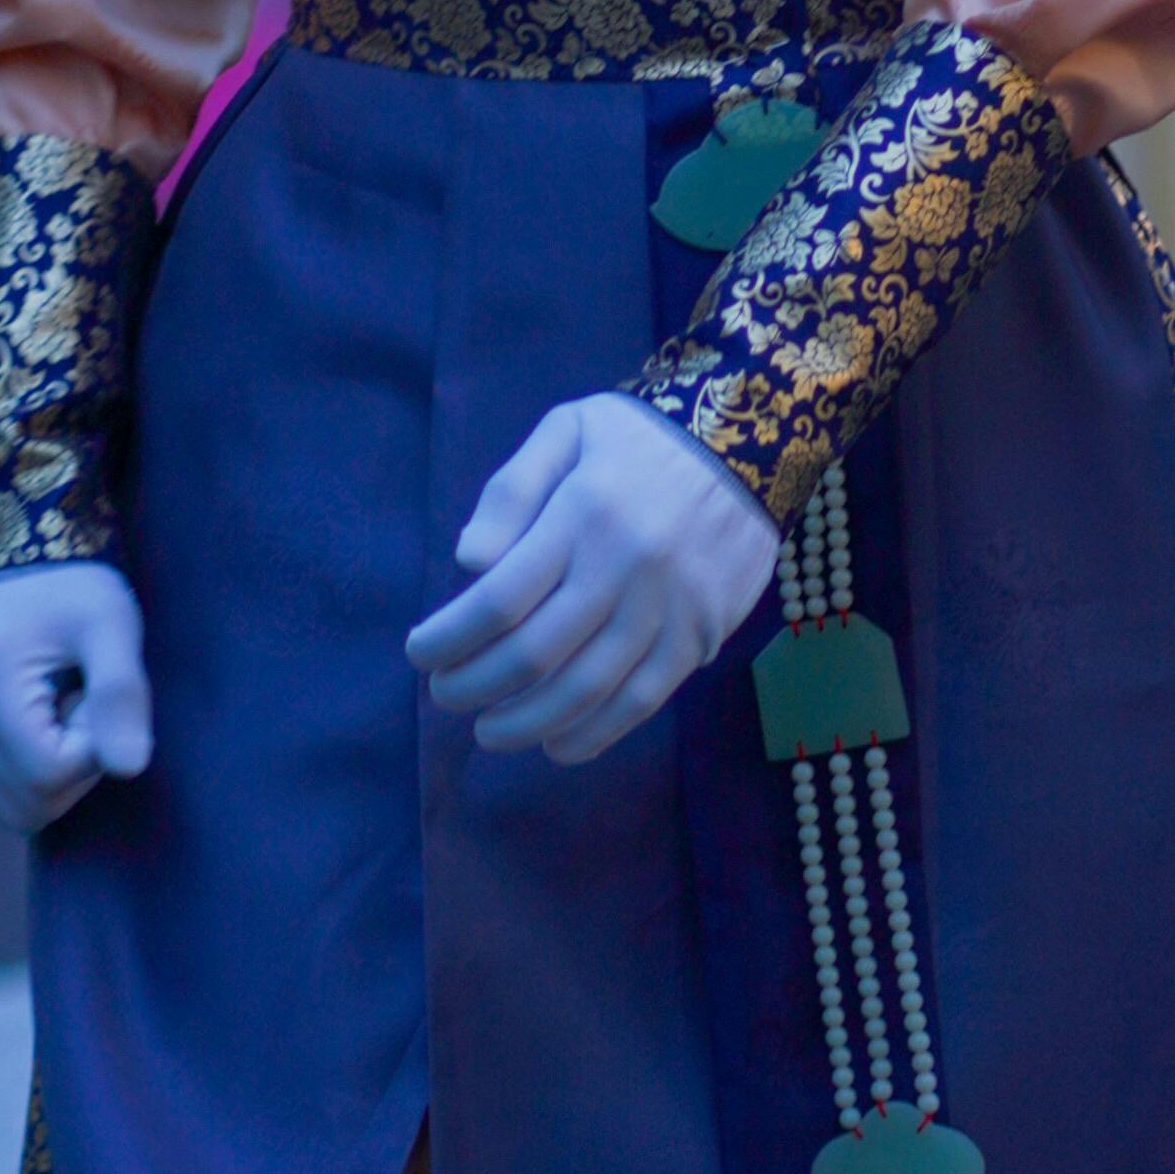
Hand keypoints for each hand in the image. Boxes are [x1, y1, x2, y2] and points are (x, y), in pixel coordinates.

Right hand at [0, 560, 154, 831]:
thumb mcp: (111, 624)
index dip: (90, 747)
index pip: (48, 774)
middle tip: (78, 699)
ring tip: (54, 703)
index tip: (93, 694)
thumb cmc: (70, 591)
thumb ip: (122, 694)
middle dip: (73, 763)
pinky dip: (26, 771)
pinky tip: (32, 717)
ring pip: (14, 809)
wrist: (11, 564)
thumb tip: (131, 768)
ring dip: (52, 769)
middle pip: (31, 803)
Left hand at [407, 393, 777, 769]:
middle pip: (536, 653)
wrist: (754, 440)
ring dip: (526, 722)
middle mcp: (627, 567)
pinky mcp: (702, 635)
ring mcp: (670, 608)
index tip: (420, 653)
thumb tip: (468, 562)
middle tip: (445, 694)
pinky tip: (557, 744)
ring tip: (488, 730)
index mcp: (585, 513)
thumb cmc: (642, 437)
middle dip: (475, 686)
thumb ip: (512, 490)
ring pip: (587, 688)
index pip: (500, 598)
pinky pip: (643, 700)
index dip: (450, 638)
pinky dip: (595, 733)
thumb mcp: (569, 429)